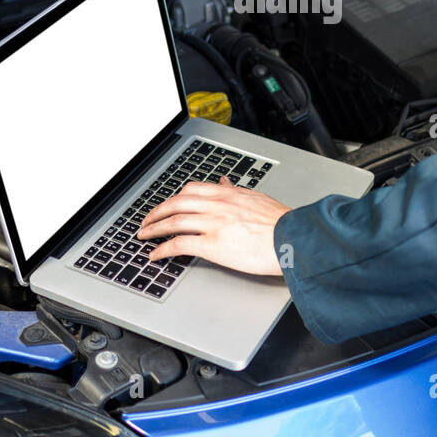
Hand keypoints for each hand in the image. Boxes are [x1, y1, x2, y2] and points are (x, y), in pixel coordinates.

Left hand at [136, 176, 288, 277]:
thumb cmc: (281, 222)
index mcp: (227, 193)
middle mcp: (216, 205)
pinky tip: (155, 254)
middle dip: (156, 212)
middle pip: (176, 203)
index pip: (191, 190)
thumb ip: (236, 191)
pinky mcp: (212, 245)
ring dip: (153, 229)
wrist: (292, 238)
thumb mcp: (256, 197)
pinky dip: (162, 249)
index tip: (166, 205)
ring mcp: (212, 224)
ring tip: (143, 237)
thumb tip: (226, 182)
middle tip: (146, 221)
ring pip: (173, 221)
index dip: (173, 198)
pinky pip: (178, 244)